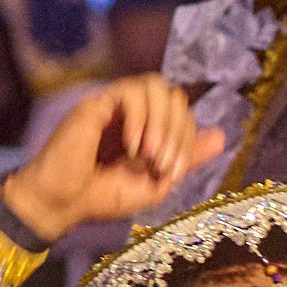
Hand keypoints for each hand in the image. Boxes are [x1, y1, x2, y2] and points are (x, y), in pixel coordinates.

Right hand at [1, 77, 224, 242]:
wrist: (65, 202)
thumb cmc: (105, 196)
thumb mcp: (156, 182)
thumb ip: (186, 159)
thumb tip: (221, 135)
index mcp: (152, 130)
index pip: (185, 115)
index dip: (188, 140)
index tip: (171, 172)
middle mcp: (136, 113)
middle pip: (175, 96)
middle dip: (178, 131)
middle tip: (161, 163)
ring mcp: (117, 105)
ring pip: (156, 85)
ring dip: (161, 121)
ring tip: (148, 153)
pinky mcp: (99, 102)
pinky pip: (131, 91)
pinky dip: (140, 118)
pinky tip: (132, 145)